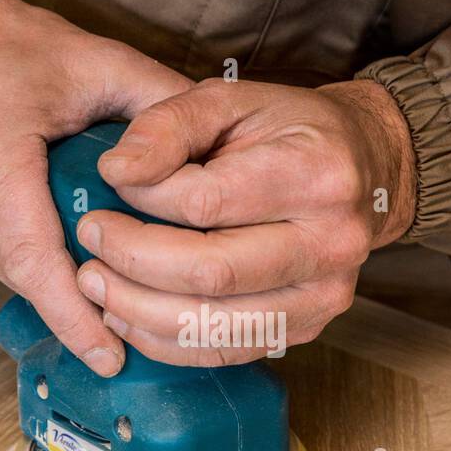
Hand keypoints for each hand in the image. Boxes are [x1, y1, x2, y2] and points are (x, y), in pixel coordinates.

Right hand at [0, 0, 190, 375]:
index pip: (33, 258)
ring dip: (48, 273)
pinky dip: (19, 247)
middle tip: (128, 321)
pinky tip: (47, 226)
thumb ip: (159, 106)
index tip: (110, 357)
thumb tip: (213, 155)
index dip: (73, 316)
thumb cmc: (1, 38)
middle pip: (21, 272)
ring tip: (98, 273)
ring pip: (1, 265)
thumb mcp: (93, 59)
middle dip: (74, 299)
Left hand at [73, 77, 415, 364]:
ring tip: (95, 285)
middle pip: (210, 274)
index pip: (205, 202)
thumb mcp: (229, 99)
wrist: (362, 169)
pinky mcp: (307, 329)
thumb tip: (116, 171)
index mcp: (315, 175)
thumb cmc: (288, 130)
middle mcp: (331, 243)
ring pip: (213, 325)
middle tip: (88, 243)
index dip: (143, 198)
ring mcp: (324, 296)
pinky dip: (164, 341)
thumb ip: (167, 125)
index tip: (110, 184)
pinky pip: (223, 351)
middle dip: (132, 263)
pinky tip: (127, 315)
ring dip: (138, 312)